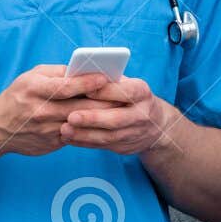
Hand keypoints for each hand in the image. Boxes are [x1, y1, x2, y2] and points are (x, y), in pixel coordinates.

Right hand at [0, 65, 119, 156]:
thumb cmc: (17, 96)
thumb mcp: (31, 77)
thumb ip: (57, 73)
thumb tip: (83, 70)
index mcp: (34, 90)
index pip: (66, 86)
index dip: (88, 82)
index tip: (106, 77)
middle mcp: (41, 111)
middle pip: (79, 107)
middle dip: (104, 102)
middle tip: (124, 96)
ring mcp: (47, 130)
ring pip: (81, 124)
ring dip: (102, 118)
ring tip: (120, 111)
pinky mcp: (52, 144)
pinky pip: (77, 135)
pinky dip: (91, 129)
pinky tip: (105, 124)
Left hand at [60, 76, 174, 156]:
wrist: (154, 125)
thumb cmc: (130, 96)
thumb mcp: (126, 84)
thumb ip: (108, 80)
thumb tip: (80, 75)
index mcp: (142, 92)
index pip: (125, 91)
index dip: (105, 92)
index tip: (85, 91)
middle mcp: (141, 114)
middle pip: (116, 118)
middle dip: (93, 118)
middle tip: (71, 116)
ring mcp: (134, 133)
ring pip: (108, 136)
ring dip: (85, 134)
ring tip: (65, 129)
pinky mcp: (125, 146)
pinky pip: (102, 145)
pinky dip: (84, 142)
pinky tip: (68, 137)